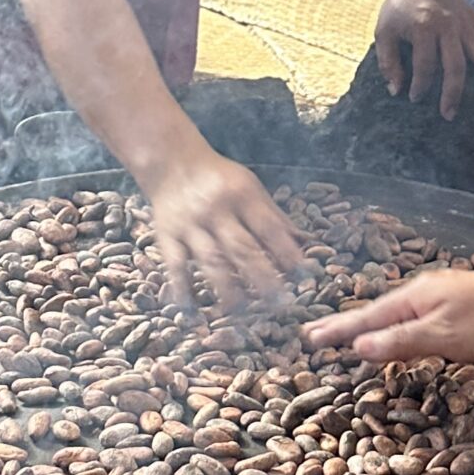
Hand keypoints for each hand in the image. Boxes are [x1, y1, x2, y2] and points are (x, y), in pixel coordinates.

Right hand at [138, 149, 305, 312]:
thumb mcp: (251, 187)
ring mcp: (190, 225)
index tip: (303, 277)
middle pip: (242, 248)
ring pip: (211, 260)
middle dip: (263, 278)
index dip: (287, 253)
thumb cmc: (219, 179)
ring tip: (243, 312)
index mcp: (242, 196)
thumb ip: (275, 217)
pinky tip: (191, 310)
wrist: (171, 162)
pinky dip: (182, 288)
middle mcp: (216, 211)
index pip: (269, 228)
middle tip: (281, 304)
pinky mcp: (167, 236)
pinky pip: (175, 265)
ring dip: (227, 289)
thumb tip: (306, 242)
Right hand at [302, 267, 473, 364]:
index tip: (309, 338)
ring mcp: (449, 306)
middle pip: (380, 315)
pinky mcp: (469, 321)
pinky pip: (425, 330)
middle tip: (318, 337)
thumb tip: (359, 345)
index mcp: (418, 297)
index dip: (338, 330)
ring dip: (376, 332)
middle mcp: (429, 296)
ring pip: (403, 321)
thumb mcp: (444, 337)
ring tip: (352, 341)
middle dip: (349, 327)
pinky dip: (405, 337)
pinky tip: (407, 345)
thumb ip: (401, 342)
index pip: (367, 317)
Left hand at [374, 0, 473, 119]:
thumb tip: (396, 91)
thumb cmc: (398, 8)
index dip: (420, 86)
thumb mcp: (384, 31)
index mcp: (424, 27)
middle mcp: (448, 26)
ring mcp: (465, 23)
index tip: (415, 99)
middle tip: (448, 115)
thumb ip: (387, 62)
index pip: (425, 65)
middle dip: (452, 94)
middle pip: (455, 66)